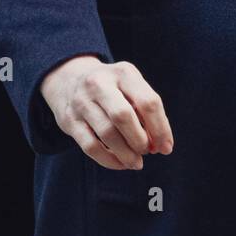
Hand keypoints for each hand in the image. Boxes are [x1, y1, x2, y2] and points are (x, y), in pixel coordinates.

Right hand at [40, 55, 173, 169]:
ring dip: (126, 154)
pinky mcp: (69, 120)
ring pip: (107, 134)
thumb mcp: (130, 86)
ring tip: (136, 162)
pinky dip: (109, 160)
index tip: (166, 147)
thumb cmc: (112, 88)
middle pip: (124, 116)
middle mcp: (99, 83)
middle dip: (140, 140)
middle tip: (148, 151)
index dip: (160, 128)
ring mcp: (81, 102)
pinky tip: (120, 163)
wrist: (69, 80)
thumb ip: (146, 111)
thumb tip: (160, 144)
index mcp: (123, 72)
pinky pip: (90, 147)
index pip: (148, 102)